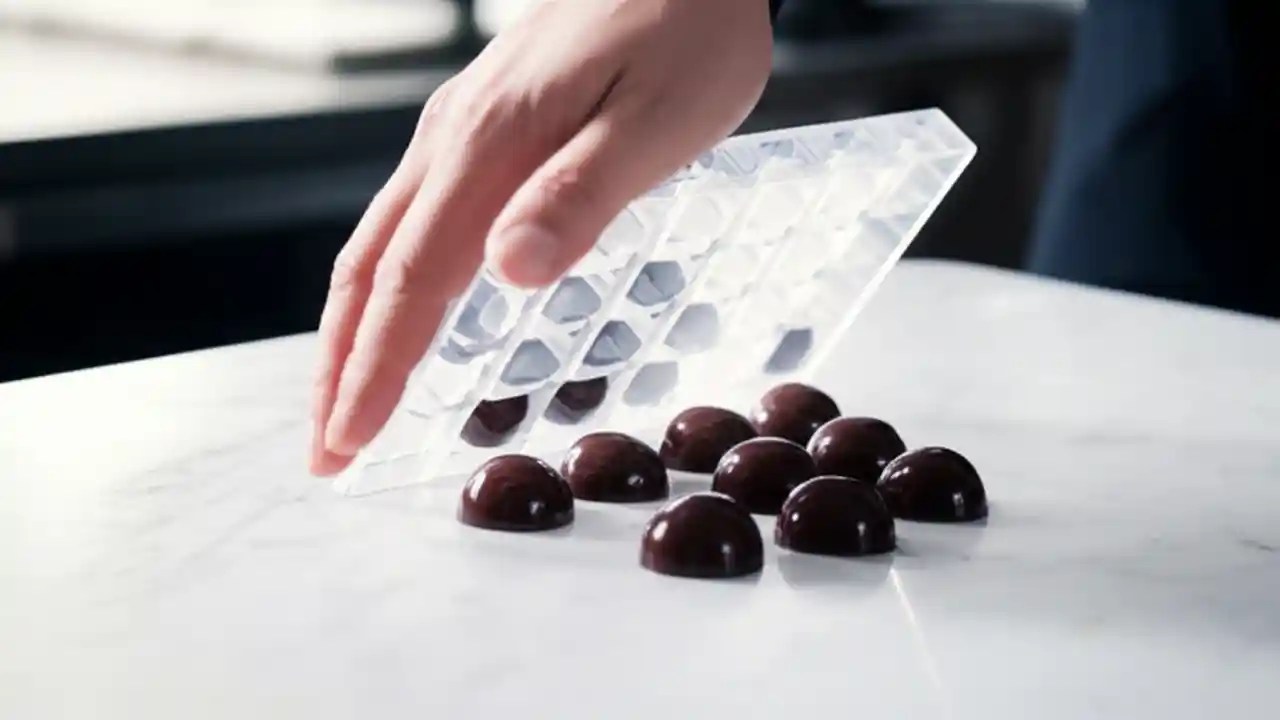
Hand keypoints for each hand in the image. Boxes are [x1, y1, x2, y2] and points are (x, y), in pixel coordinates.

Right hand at [310, 0, 773, 475]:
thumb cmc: (685, 32)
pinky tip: (401, 313)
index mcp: (489, 146)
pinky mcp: (478, 124)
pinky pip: (408, 217)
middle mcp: (453, 139)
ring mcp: (458, 128)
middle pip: (367, 267)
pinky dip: (385, 284)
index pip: (410, 280)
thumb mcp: (657, 120)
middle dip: (338, 366)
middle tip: (325, 451)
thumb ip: (581, 195)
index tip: (346, 443)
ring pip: (377, 241)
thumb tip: (509, 270)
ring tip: (344, 401)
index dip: (375, 369)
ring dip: (351, 329)